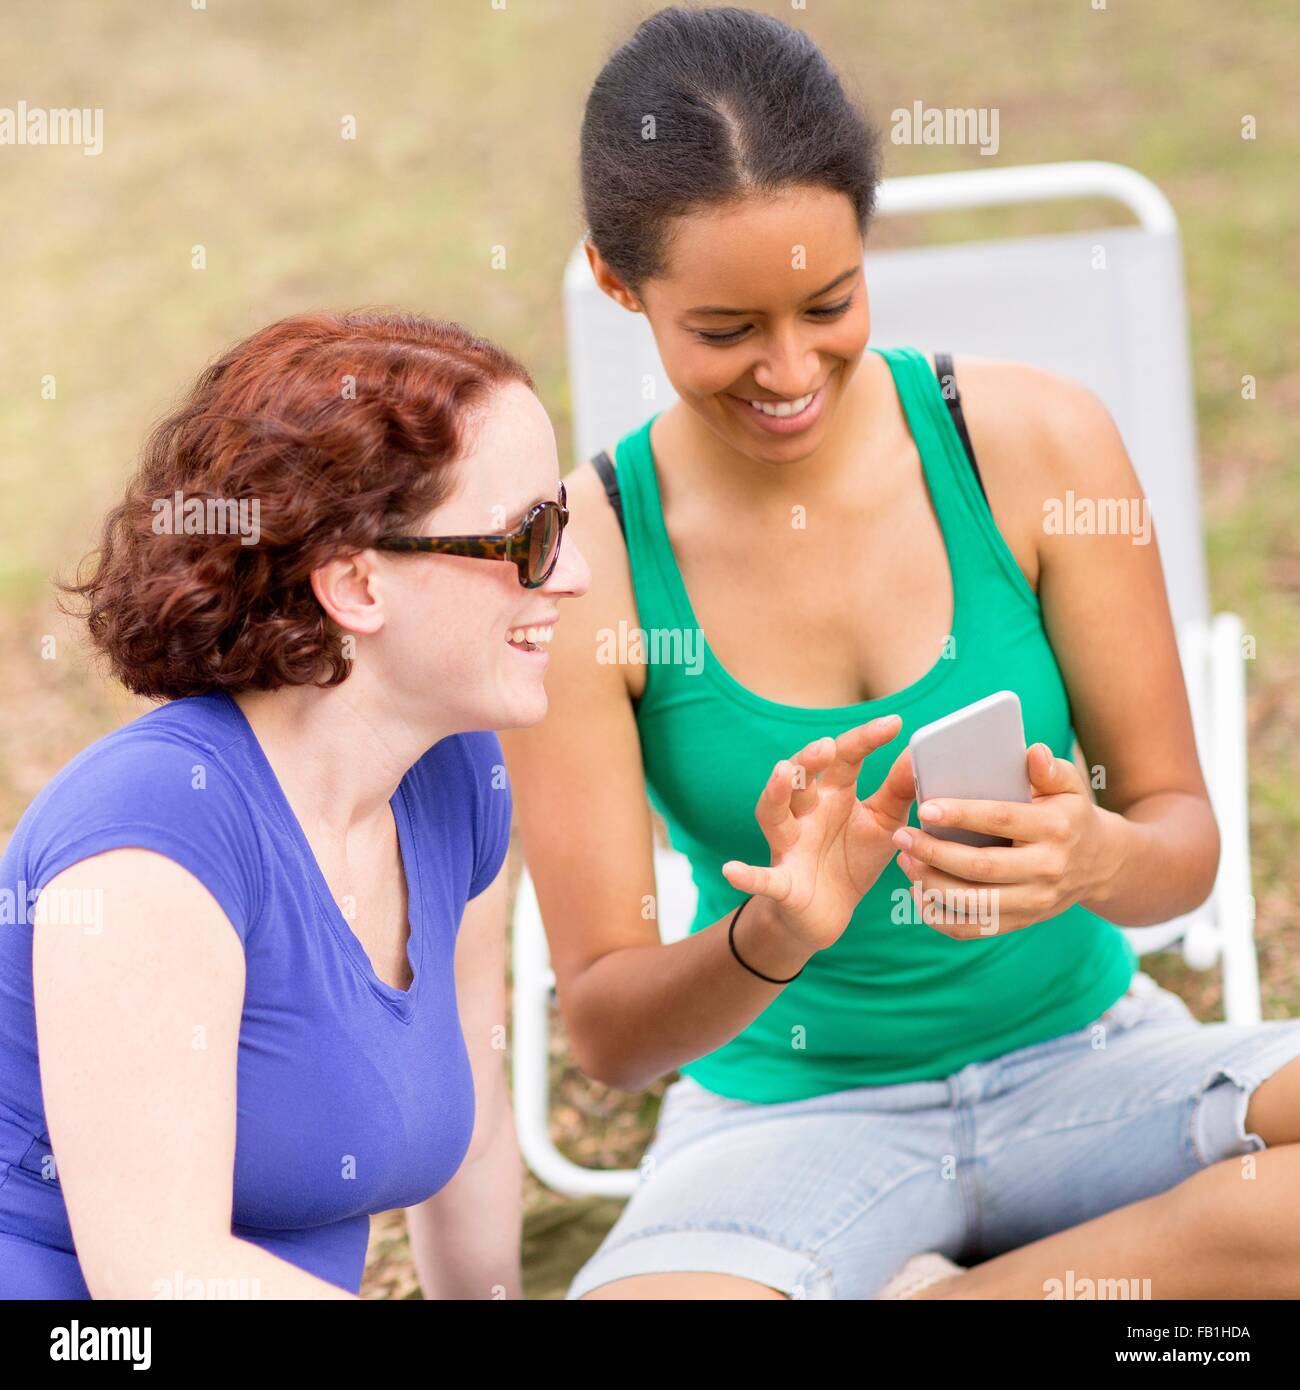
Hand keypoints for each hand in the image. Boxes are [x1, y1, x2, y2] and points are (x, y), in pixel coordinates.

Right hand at [722, 714, 915, 953]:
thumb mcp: (884, 822)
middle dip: (809, 759)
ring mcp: (790, 845)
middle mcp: (807, 813)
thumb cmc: (853, 858)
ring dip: (775, 793)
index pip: (845, 758)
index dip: (865, 739)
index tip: (894, 723)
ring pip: (774, 814)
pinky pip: (762, 878)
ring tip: (783, 772)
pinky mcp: (783, 883)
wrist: (829, 913)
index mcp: (834, 795)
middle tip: (827, 745)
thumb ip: (899, 789)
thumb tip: (919, 752)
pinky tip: (731, 870)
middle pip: (801, 778)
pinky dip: (747, 875)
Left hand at [891, 742, 1117, 938]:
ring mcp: (1034, 901)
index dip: (962, 815)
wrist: (1101, 864)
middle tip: (902, 836)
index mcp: (1055, 829)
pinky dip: (941, 917)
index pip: (1002, 821)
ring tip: (905, 860)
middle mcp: (1046, 870)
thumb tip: (1031, 752)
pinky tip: (918, 894)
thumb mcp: (1070, 787)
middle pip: (981, 867)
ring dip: (931, 884)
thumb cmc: (1070, 815)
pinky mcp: (1022, 922)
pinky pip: (974, 929)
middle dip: (934, 853)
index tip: (925, 808)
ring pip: (974, 903)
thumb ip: (1048, 769)